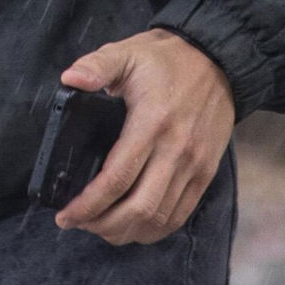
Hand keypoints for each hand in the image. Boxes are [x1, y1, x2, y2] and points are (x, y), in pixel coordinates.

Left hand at [53, 29, 232, 245]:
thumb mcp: (127, 52)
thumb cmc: (166, 59)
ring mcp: (194, 166)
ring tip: (100, 227)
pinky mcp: (206, 174)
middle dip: (103, 225)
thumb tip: (69, 79)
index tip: (65, 215)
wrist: (219, 59)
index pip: (116, 178)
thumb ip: (97, 65)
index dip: (88, 205)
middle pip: (138, 209)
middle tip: (79, 223)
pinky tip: (133, 227)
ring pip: (158, 219)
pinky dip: (154, 230)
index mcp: (151, 123)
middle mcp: (175, 150)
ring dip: (126, 232)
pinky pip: (179, 215)